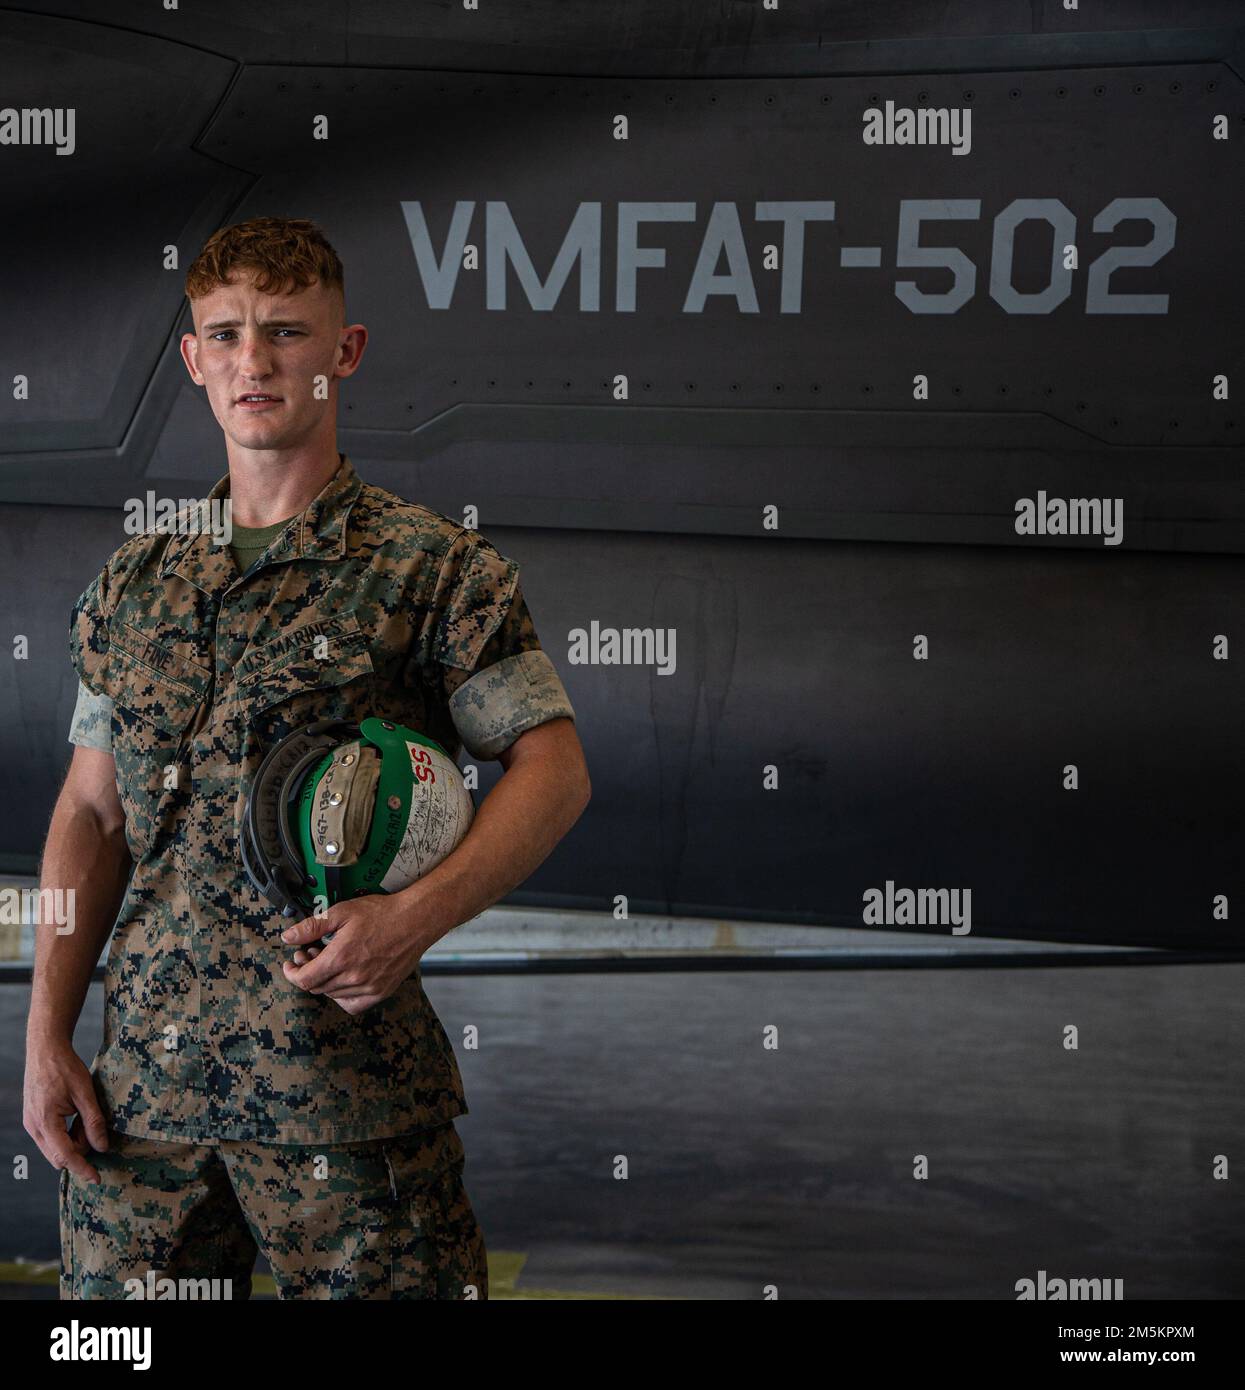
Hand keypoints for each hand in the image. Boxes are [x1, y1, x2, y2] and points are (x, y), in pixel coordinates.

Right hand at [23, 1038, 108, 1182]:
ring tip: (85, 1119)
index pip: (65, 1155)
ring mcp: (31, 1124)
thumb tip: (102, 1147)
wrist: (45, 1049)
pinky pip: (50, 1138)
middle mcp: (33, 1127)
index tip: (97, 1179)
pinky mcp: (33, 1119)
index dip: (82, 1169)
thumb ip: (94, 1121)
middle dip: (79, 1152)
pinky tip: (76, 1117)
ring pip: (53, 1149)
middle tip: (95, 1130)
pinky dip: (65, 1135)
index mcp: (45, 1121)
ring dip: (72, 1143)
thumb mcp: (85, 1092)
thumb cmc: (65, 1067)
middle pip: (58, 1156)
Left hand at [280, 892, 430, 1015]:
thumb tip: (288, 936)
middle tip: (312, 953)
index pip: (304, 979)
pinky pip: (353, 1004)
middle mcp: (353, 977)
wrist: (415, 920)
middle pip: (317, 987)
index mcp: (340, 958)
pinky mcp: (382, 991)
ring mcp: (369, 987)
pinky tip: (345, 980)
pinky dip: (343, 996)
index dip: (292, 972)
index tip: (291, 964)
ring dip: (325, 981)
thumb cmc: (381, 913)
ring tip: (331, 962)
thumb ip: (312, 927)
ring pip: (333, 995)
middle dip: (308, 971)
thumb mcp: (342, 912)